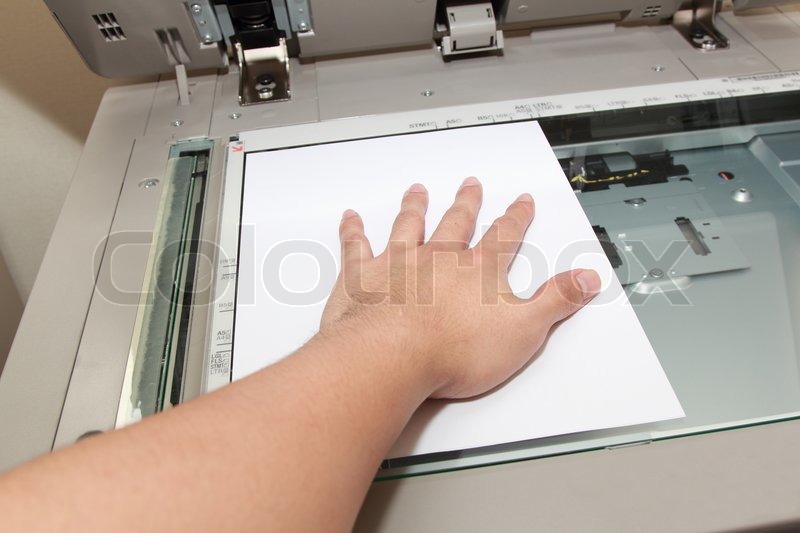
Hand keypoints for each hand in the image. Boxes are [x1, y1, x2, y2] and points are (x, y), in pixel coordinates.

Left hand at [321, 177, 600, 398]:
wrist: (393, 357)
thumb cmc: (453, 350)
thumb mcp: (524, 330)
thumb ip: (556, 301)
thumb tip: (587, 279)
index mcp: (478, 270)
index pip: (504, 236)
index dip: (516, 218)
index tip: (521, 202)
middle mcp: (438, 257)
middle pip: (456, 222)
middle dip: (467, 203)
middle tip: (470, 185)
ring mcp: (399, 263)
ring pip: (409, 225)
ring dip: (415, 207)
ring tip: (418, 191)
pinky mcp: (363, 278)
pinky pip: (357, 247)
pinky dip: (354, 231)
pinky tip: (351, 218)